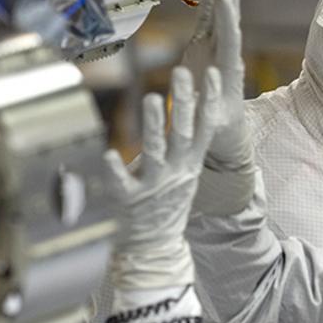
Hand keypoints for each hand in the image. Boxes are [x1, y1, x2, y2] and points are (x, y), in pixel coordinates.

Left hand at [104, 66, 222, 289]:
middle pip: (183, 133)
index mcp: (189, 165)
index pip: (205, 129)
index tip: (215, 75)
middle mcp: (175, 173)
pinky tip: (107, 154)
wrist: (154, 250)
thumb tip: (187, 107)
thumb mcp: (183, 174)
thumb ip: (183, 144)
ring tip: (152, 98)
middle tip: (183, 71)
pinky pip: (122, 184)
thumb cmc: (165, 205)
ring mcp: (153, 188)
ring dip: (155, 125)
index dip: (210, 102)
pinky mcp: (128, 202)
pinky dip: (116, 170)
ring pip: (156, 152)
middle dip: (183, 101)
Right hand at [180, 0, 250, 170]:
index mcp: (228, 72)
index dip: (228, 21)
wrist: (224, 135)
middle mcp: (225, 55)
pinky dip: (208, 0)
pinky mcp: (204, 49)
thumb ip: (209, 109)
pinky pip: (207, 20)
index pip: (230, 41)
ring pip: (221, 15)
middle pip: (230, 20)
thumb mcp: (215, 124)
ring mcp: (215, 50)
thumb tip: (204, 94)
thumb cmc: (220, 132)